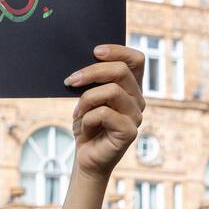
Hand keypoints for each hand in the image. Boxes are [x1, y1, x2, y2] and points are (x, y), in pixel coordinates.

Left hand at [65, 44, 144, 179]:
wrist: (86, 157)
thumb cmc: (87, 127)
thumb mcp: (88, 99)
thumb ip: (92, 82)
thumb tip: (81, 65)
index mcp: (131, 88)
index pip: (136, 60)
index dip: (118, 51)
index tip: (95, 51)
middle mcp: (137, 100)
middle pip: (121, 71)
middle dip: (92, 72)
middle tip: (70, 80)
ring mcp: (136, 116)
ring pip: (111, 91)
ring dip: (86, 99)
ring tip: (77, 112)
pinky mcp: (129, 131)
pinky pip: (104, 113)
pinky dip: (87, 119)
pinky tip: (84, 129)